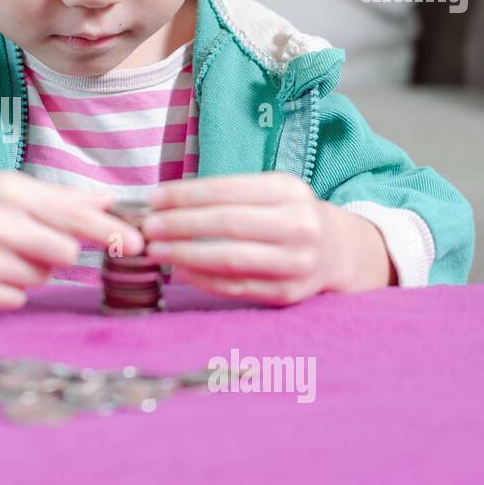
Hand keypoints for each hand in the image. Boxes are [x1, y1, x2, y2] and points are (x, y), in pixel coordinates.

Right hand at [0, 171, 145, 310]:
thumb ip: (60, 197)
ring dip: (31, 271)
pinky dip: (8, 290)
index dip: (111, 232)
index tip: (138, 243)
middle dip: (57, 252)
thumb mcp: (7, 185)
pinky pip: (17, 300)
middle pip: (64, 255)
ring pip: (41, 280)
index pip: (74, 217)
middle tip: (31, 241)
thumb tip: (111, 199)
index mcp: (10, 193)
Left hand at [141, 172, 393, 304]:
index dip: (185, 195)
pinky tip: (180, 270)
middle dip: (180, 225)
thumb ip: (226, 196)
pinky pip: (236, 286)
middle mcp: (299, 226)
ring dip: (185, 254)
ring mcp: (296, 263)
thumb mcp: (269, 192)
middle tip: (147, 227)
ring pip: (230, 259)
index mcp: (289, 191)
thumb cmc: (287, 216)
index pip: (227, 191)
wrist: (336, 251)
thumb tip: (164, 203)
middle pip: (227, 224)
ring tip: (156, 250)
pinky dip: (202, 279)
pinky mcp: (288, 293)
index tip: (153, 199)